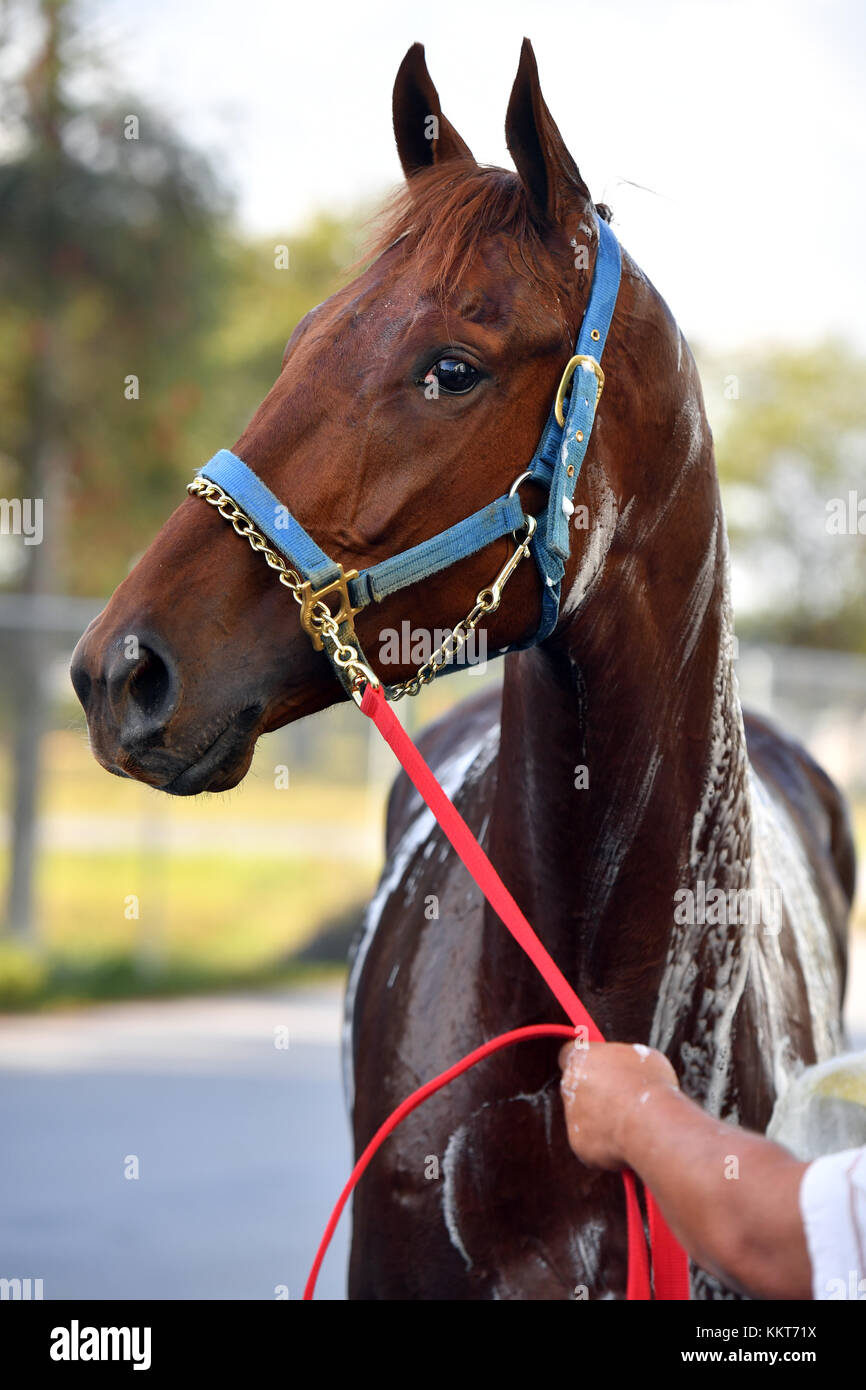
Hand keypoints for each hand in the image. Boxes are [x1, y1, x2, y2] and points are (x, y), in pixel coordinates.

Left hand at [558, 1040, 679, 1169]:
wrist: (652, 1123)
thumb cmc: (651, 1086)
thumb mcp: (640, 1056)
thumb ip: (620, 1059)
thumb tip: (624, 1065)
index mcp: (581, 1058)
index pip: (569, 1054)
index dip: (585, 1063)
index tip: (597, 1067)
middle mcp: (569, 1085)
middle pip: (576, 1086)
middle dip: (594, 1092)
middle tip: (620, 1098)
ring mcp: (571, 1116)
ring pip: (584, 1116)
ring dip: (601, 1118)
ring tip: (630, 1120)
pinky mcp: (578, 1142)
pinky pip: (591, 1141)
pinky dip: (605, 1142)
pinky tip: (625, 1138)